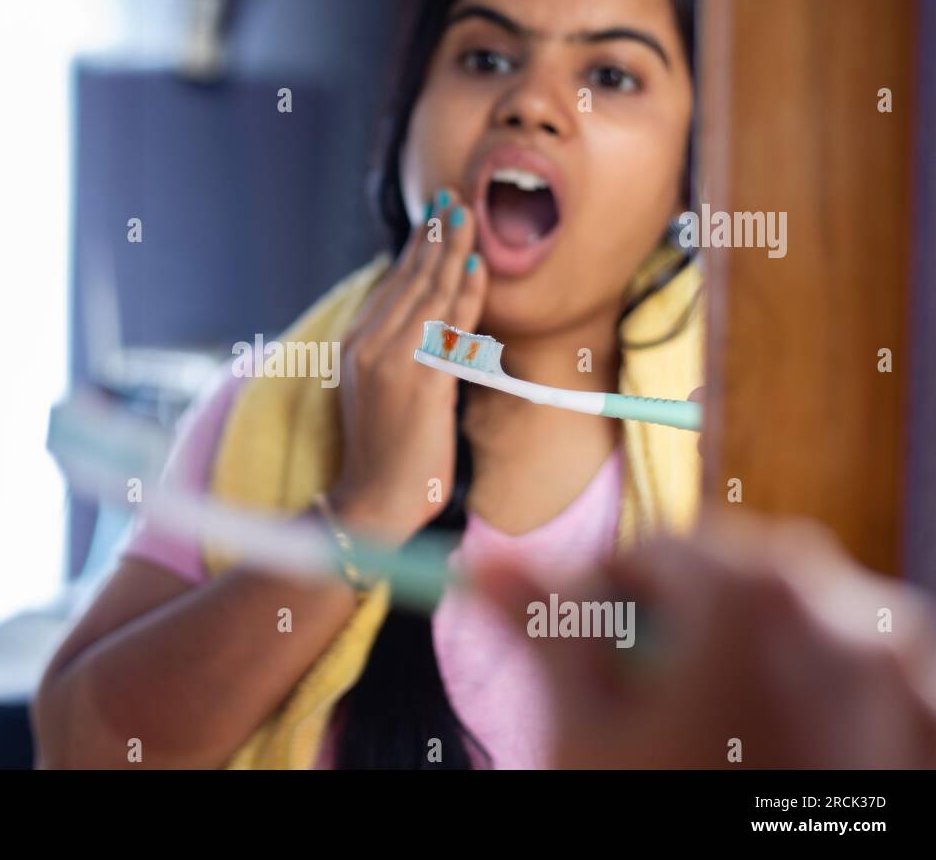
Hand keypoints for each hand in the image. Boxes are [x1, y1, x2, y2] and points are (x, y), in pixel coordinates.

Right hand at [328, 188, 486, 545]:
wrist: (373, 500)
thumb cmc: (384, 452)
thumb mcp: (379, 391)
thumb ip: (397, 352)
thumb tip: (428, 320)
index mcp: (358, 344)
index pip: (393, 285)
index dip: (416, 248)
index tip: (435, 217)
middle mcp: (370, 344)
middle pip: (410, 280)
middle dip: (434, 236)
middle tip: (455, 199)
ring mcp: (393, 360)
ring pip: (429, 294)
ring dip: (451, 250)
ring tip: (467, 216)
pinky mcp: (420, 380)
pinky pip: (449, 327)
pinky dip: (464, 293)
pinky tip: (476, 266)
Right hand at [474, 511, 935, 767]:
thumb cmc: (664, 821)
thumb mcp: (586, 737)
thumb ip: (548, 631)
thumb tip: (485, 562)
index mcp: (748, 598)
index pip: (655, 554)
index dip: (612, 602)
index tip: (601, 659)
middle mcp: (845, 610)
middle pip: (742, 571)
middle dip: (697, 617)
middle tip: (662, 699)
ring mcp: (906, 669)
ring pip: (818, 609)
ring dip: (773, 642)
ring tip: (733, 726)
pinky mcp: (932, 713)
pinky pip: (882, 662)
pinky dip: (841, 682)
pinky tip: (801, 742)